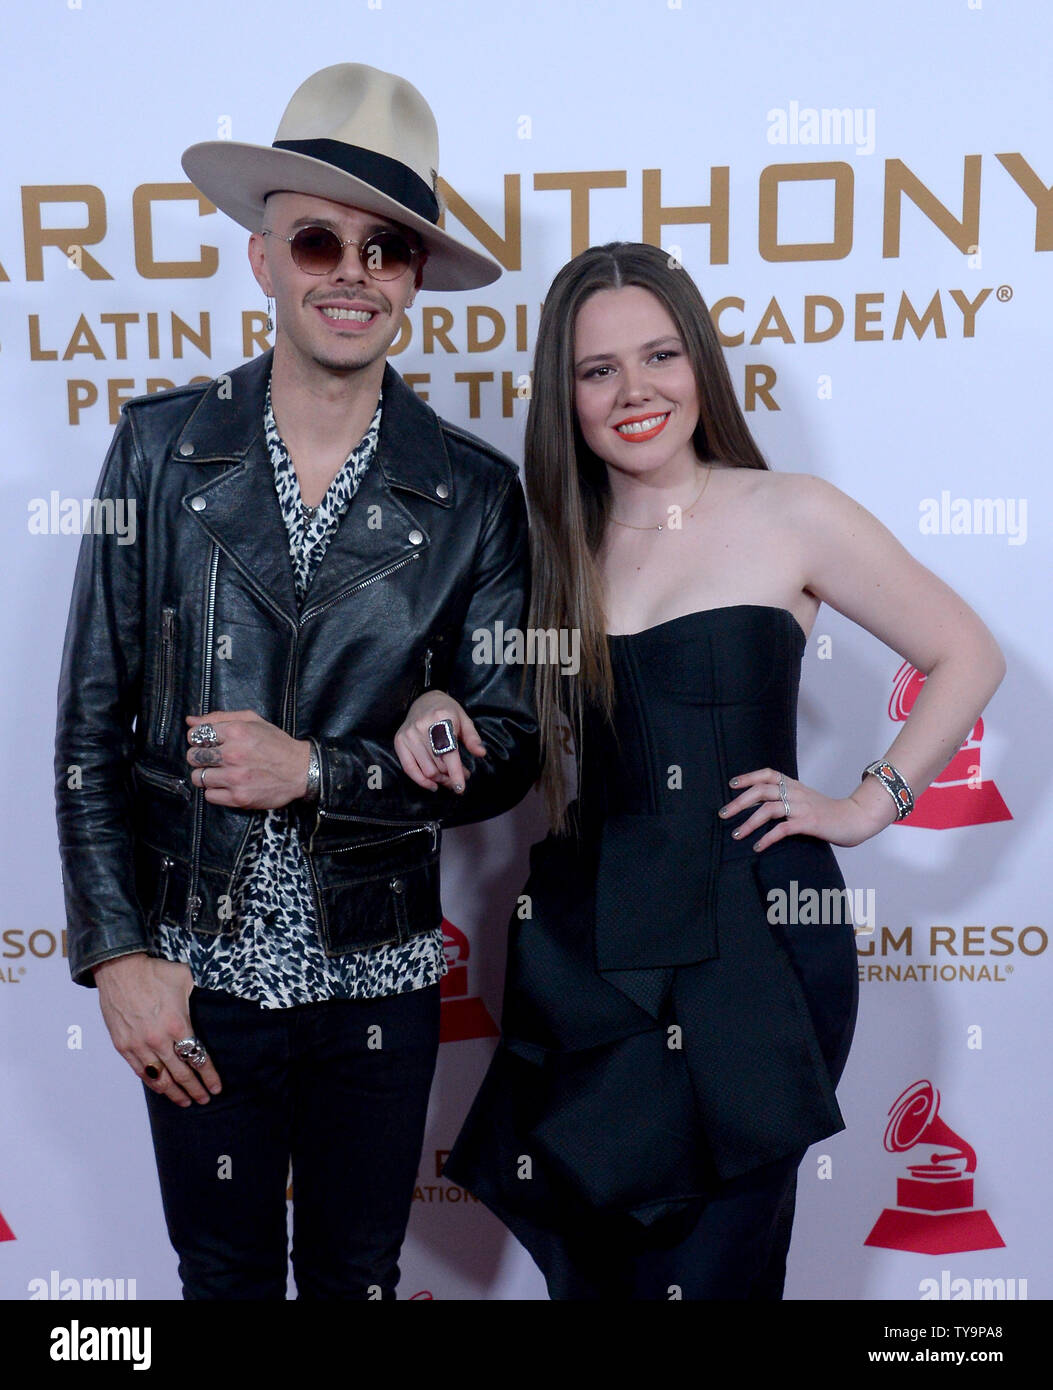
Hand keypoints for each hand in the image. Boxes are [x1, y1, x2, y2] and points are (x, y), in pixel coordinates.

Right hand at [93, 953, 221, 1106]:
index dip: (208, 1075)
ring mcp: (139, 1045)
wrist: (119, 969)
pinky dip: (153, 1083)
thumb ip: (196, 998)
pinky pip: (140, 1071)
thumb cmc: (153, 972)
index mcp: (177, 1024)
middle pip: (181, 1073)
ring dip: (174, 1093)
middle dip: (195, 1089)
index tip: (216, 1087)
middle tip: (205, 1099)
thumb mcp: (184, 980)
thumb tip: (206, 1004)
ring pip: (160, 1078)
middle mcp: (158, 1040)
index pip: (197, 1057)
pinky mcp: (123, 1046)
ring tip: (186, 1102)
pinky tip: (162, 1090)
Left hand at [185, 710, 310, 808]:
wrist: (300, 771)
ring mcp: (234, 778)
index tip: (208, 743)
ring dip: (206, 775)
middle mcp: (232, 754)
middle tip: (214, 759)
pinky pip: (209, 795)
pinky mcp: (238, 797)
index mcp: (235, 731)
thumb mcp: (252, 721)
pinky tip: (227, 785)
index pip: (195, 736)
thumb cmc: (276, 744)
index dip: (198, 739)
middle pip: (193, 757)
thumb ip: (220, 718)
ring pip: (198, 777)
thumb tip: (190, 721)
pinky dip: (215, 791)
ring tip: (221, 773)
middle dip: (200, 757)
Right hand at [395, 690, 486, 794]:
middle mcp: (422, 727)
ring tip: (449, 778)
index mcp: (441, 719)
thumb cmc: (448, 711)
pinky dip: (421, 781)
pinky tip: (432, 785)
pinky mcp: (400, 741)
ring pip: (426, 770)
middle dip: (451, 777)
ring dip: (440, 780)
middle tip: (462, 777)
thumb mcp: (464, 719)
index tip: (461, 788)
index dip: (456, 773)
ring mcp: (409, 735)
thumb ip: (472, 738)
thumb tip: (481, 753)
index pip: (449, 752)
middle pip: (438, 765)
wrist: (425, 699)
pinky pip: (409, 768)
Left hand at [718, 766, 897, 851]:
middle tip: (723, 814)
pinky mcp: (809, 823)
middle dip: (739, 802)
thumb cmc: (829, 812)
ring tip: (736, 834)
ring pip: (769, 808)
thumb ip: (789, 798)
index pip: (768, 774)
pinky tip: (758, 846)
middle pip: (761, 790)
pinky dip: (767, 838)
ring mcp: (802, 807)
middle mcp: (796, 793)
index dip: (749, 777)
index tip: (732, 784)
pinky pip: (783, 829)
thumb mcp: (807, 799)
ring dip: (749, 822)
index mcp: (795, 785)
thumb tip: (764, 806)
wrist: (857, 818)